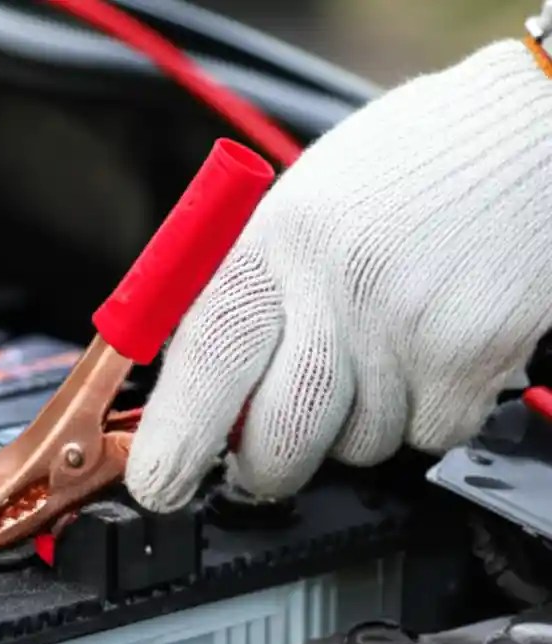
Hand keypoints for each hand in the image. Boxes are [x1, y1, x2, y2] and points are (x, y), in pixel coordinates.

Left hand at [125, 39, 551, 511]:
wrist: (527, 132)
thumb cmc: (402, 173)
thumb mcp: (296, 210)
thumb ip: (247, 297)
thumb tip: (197, 397)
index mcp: (275, 240)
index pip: (206, 354)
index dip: (175, 435)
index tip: (156, 484)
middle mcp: (335, 283)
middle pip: (276, 437)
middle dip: (266, 465)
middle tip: (270, 446)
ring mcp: (408, 325)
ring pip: (356, 448)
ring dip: (357, 425)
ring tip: (380, 347)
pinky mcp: (473, 356)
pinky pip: (429, 437)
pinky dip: (427, 415)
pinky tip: (431, 350)